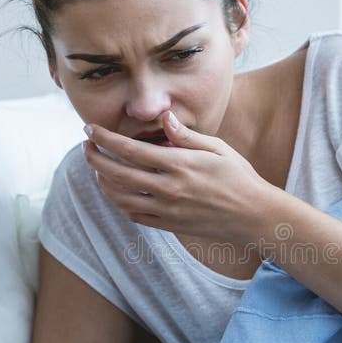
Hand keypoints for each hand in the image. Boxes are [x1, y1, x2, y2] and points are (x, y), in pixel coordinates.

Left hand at [83, 110, 270, 241]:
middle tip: (87, 147)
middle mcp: (168, 188)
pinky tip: (120, 191)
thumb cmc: (239, 178)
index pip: (129, 150)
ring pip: (120, 197)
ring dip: (103, 181)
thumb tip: (163, 117)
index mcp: (179, 164)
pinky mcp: (169, 225)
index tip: (90, 130)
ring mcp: (167, 210)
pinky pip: (134, 215)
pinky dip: (120, 202)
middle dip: (95, 158)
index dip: (104, 139)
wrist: (254, 216)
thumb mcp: (218, 149)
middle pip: (116, 173)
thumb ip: (186, 135)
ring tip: (100, 168)